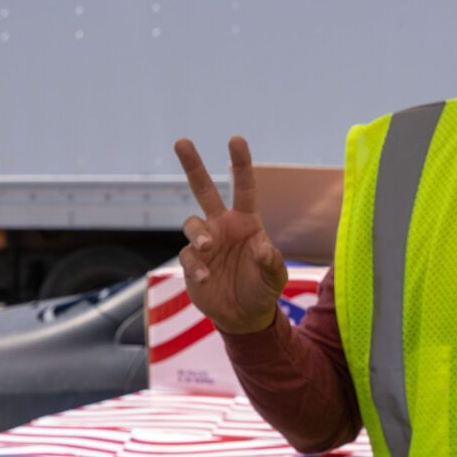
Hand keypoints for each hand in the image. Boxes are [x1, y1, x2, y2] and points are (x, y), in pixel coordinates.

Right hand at [173, 135, 289, 335]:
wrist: (243, 316)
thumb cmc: (263, 289)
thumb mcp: (275, 276)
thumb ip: (271, 261)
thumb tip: (262, 246)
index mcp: (246, 221)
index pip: (243, 187)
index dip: (240, 163)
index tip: (235, 139)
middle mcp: (222, 225)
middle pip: (203, 188)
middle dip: (192, 165)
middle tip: (182, 141)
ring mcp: (205, 243)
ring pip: (191, 223)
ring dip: (198, 233)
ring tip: (208, 247)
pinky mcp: (191, 262)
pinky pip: (187, 256)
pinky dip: (195, 265)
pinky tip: (205, 277)